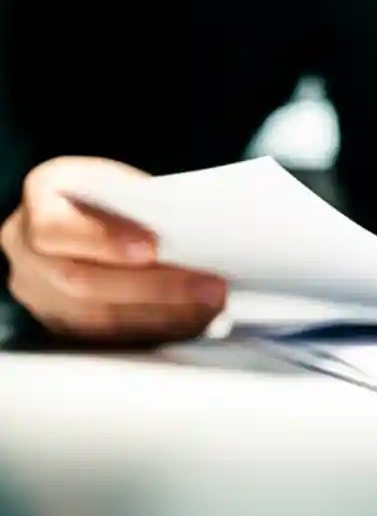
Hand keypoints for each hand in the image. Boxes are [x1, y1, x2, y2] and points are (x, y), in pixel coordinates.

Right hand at [1, 156, 227, 343]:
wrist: (83, 215)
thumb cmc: (106, 194)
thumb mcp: (118, 180)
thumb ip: (141, 203)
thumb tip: (193, 231)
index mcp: (38, 201)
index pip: (58, 229)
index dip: (105, 241)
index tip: (152, 248)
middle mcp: (27, 253)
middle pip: (82, 282)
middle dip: (154, 288)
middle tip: (209, 288)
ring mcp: (39, 294)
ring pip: (97, 317)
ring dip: (163, 315)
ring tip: (210, 307)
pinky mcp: (63, 323)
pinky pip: (108, 335)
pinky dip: (156, 328)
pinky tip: (193, 321)